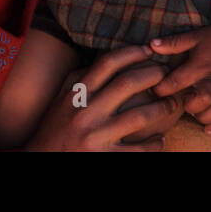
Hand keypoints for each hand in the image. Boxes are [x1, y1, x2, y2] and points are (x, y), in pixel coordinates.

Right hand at [25, 45, 186, 149]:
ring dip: (162, 108)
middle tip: (167, 74)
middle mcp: (86, 112)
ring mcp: (95, 137)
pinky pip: (138, 150)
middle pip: (128, 84)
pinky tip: (159, 139)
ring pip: (139, 116)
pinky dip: (154, 143)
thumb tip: (106, 58)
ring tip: (172, 104)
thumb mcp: (60, 99)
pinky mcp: (104, 159)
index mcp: (76, 94)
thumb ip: (79, 78)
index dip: (132, 52)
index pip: (107, 63)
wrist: (39, 161)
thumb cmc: (53, 129)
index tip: (148, 50)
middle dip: (153, 75)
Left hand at [148, 25, 210, 132]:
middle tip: (183, 101)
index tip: (155, 91)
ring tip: (195, 113)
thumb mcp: (194, 37)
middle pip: (204, 99)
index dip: (163, 88)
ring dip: (204, 116)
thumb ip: (173, 43)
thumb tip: (152, 45)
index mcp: (200, 66)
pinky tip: (207, 128)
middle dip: (190, 104)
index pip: (178, 81)